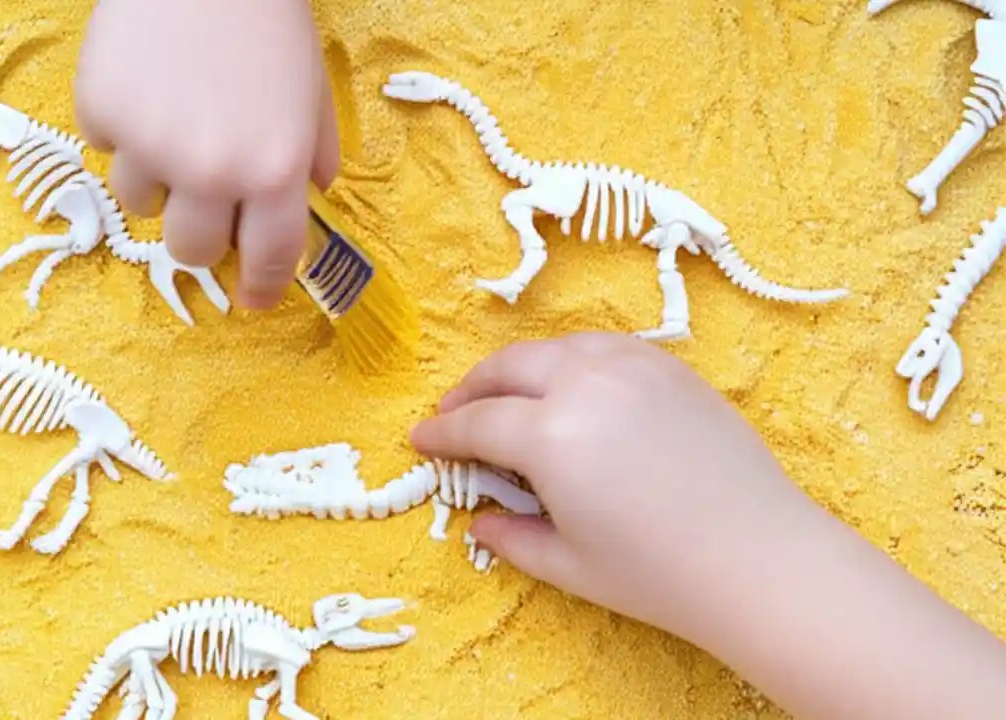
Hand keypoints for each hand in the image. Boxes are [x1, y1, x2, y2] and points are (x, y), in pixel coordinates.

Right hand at [74, 0, 338, 308]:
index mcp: (276, 170)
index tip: (252, 300)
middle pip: (192, 252)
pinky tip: (144, 82)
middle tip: (202, 197)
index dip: (260, 287)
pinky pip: (105, 147)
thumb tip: (312, 196)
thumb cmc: (266, 21)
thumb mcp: (315, 89)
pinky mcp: (101, 113)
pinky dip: (121, 126)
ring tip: (172, 117)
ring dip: (156, 176)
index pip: (269, 259)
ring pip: (140, 203)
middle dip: (199, 234)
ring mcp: (151, 145)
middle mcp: (213, 171)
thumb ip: (318, 151)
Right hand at [410, 331, 805, 637]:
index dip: (441, 433)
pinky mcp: (670, 367)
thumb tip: (480, 522)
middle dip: (471, 389)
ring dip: (518, 367)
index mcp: (550, 436)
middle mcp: (585, 384)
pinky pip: (603, 346)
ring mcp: (632, 367)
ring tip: (507, 394)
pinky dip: (570, 358)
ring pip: (555, 347)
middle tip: (454, 414)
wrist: (761, 559)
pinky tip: (569, 383)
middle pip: (507, 367)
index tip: (419, 439)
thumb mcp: (568, 565)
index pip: (477, 423)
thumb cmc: (658, 574)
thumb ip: (512, 538)